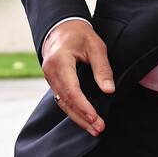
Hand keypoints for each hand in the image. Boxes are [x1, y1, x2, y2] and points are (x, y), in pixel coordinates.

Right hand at [41, 18, 114, 135]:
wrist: (61, 27)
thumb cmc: (79, 34)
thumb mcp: (95, 46)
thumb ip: (102, 69)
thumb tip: (108, 90)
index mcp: (59, 60)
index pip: (71, 89)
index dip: (83, 106)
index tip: (95, 117)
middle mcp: (50, 71)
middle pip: (65, 100)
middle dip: (82, 117)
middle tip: (99, 129)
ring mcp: (49, 77)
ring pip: (62, 103)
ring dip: (78, 117)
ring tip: (94, 129)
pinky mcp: (52, 81)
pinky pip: (61, 99)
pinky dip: (73, 110)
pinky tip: (84, 119)